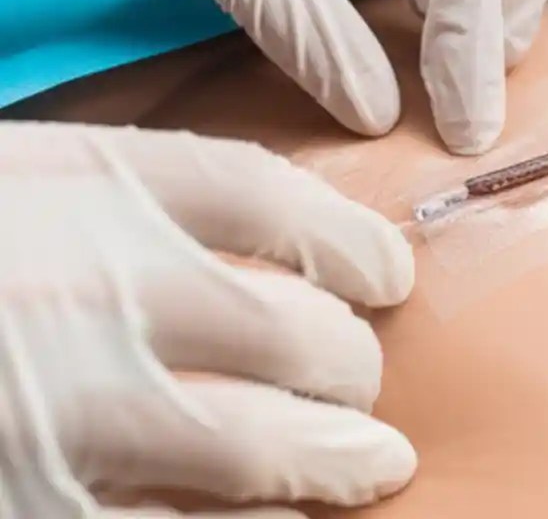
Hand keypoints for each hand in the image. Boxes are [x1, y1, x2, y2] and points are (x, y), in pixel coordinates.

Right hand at [0, 122, 416, 515]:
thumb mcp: (15, 183)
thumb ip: (108, 203)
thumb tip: (230, 245)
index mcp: (76, 185)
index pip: (261, 196)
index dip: (350, 239)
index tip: (389, 271)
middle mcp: (83, 288)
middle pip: (288, 325)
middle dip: (350, 359)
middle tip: (362, 375)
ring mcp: (58, 406)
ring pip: (257, 441)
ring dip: (336, 456)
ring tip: (378, 460)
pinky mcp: (35, 503)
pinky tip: (290, 517)